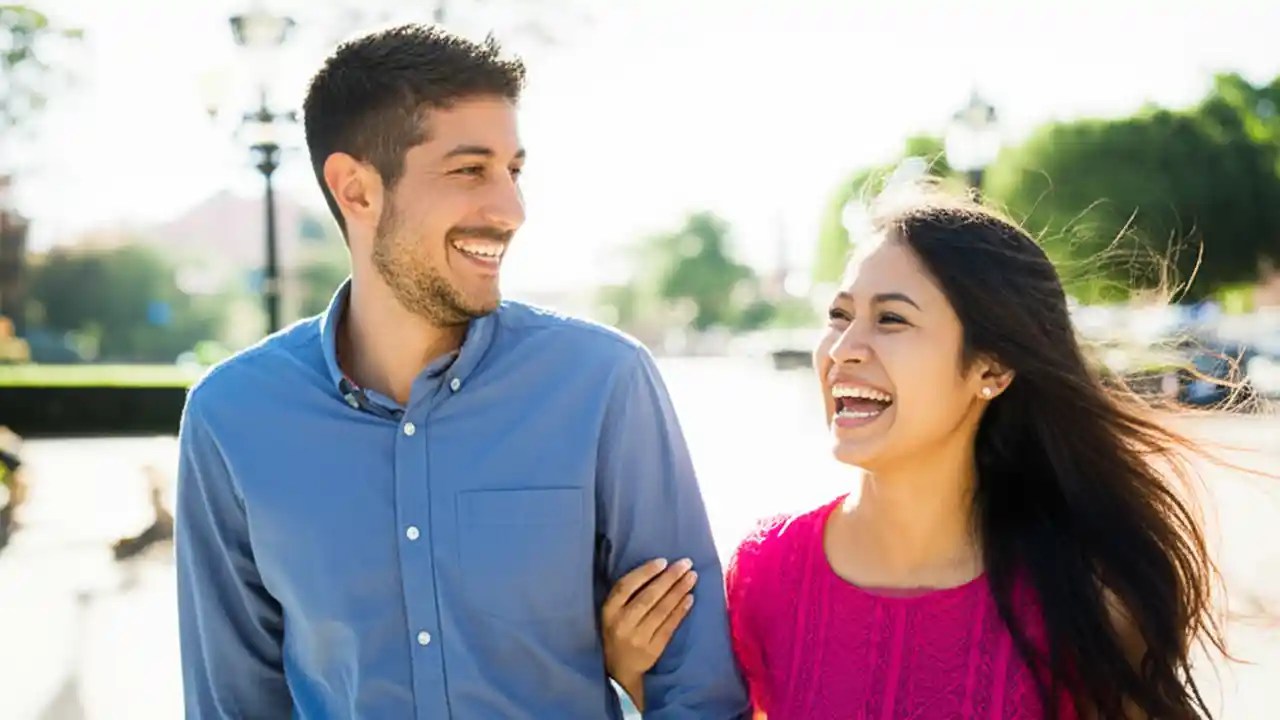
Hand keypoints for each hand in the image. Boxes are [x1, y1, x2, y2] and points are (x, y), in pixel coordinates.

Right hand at [602, 557, 697, 707]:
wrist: (619, 669)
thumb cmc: (616, 631)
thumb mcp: (611, 613)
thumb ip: (625, 595)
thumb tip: (656, 568)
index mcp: (609, 611)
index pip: (626, 586)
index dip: (645, 572)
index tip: (663, 561)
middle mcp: (623, 623)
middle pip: (649, 597)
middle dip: (669, 578)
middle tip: (686, 564)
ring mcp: (639, 638)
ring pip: (662, 610)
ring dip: (679, 592)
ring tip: (692, 577)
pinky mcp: (653, 649)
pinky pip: (670, 626)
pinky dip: (681, 611)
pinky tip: (690, 598)